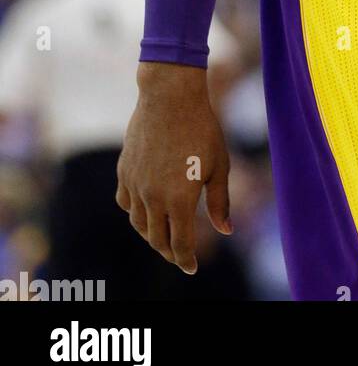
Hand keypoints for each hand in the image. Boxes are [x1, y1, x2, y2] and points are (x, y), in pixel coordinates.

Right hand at [116, 62, 231, 274]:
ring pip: (139, 224)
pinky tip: (145, 209)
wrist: (170, 97)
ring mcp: (135, 185)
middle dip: (170, 252)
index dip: (186, 261)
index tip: (191, 269)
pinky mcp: (124, 171)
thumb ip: (219, 201)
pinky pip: (125, 203)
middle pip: (157, 240)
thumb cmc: (202, 128)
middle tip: (180, 255)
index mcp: (179, 200)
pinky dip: (135, 212)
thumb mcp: (219, 165)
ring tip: (164, 234)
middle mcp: (153, 198)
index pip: (180, 245)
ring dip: (151, 234)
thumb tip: (226, 230)